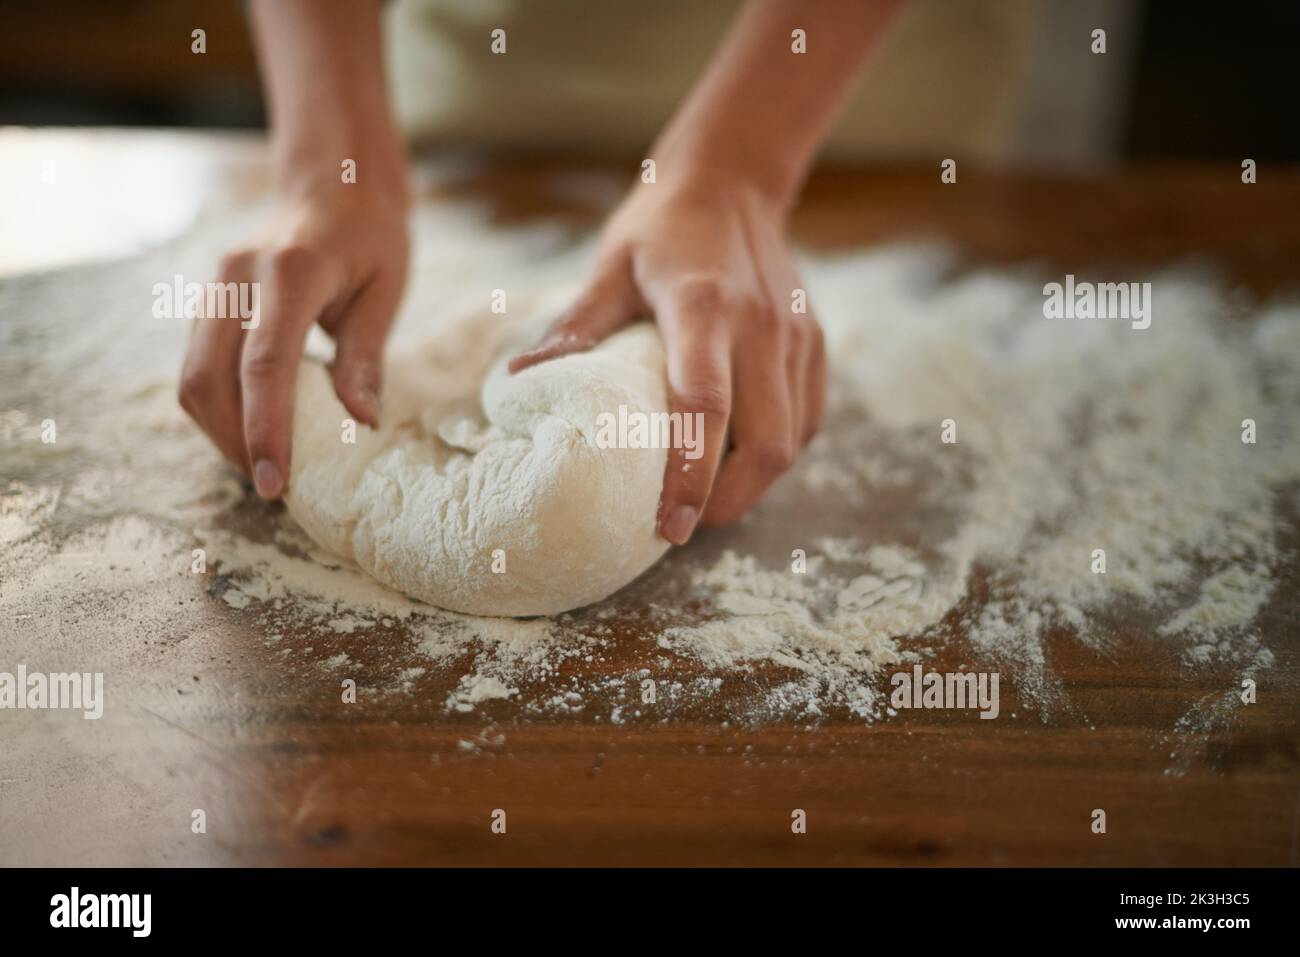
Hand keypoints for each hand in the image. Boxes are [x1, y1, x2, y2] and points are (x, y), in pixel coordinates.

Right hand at [179, 186, 408, 497]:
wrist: (336, 183)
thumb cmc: (371, 238)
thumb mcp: (386, 290)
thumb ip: (366, 356)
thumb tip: (361, 422)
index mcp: (292, 272)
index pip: (265, 365)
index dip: (265, 430)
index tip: (275, 482)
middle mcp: (239, 276)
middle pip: (208, 377)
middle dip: (234, 441)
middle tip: (274, 485)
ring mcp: (216, 285)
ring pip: (192, 376)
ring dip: (221, 430)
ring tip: (264, 464)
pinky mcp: (209, 299)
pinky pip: (198, 365)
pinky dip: (219, 407)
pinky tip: (253, 430)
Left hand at [509, 172, 824, 543]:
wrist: (731, 180)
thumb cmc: (660, 228)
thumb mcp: (610, 268)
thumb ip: (574, 330)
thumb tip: (517, 385)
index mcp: (704, 307)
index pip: (704, 407)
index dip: (690, 477)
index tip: (668, 527)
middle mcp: (762, 325)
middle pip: (766, 442)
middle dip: (729, 500)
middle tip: (683, 525)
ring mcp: (798, 336)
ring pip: (792, 439)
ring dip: (753, 483)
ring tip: (706, 498)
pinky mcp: (815, 343)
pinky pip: (807, 420)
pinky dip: (774, 452)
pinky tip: (737, 458)